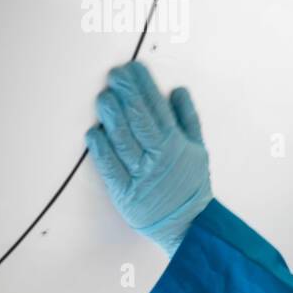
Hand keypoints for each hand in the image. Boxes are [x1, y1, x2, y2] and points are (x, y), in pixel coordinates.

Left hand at [84, 61, 213, 256]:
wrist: (189, 224)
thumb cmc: (191, 186)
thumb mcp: (198, 150)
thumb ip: (188, 118)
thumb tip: (178, 91)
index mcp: (176, 145)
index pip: (158, 108)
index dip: (145, 87)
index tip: (133, 69)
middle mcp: (158, 158)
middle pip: (140, 120)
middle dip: (127, 94)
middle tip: (115, 74)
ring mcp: (141, 175)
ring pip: (124, 140)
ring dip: (112, 117)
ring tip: (103, 96)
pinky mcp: (125, 193)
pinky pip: (111, 168)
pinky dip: (102, 149)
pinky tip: (94, 132)